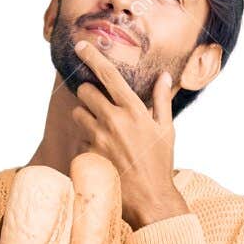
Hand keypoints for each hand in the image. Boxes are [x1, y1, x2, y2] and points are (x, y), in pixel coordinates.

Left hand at [71, 38, 190, 229]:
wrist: (149, 198)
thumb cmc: (160, 163)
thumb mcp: (166, 130)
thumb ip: (161, 100)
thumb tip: (164, 76)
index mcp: (133, 109)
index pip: (107, 74)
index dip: (92, 56)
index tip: (80, 45)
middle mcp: (113, 120)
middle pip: (85, 91)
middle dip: (89, 94)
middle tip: (100, 105)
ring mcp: (98, 138)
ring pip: (78, 114)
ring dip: (86, 118)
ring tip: (103, 132)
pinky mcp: (88, 155)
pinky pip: (81, 140)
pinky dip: (88, 143)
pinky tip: (103, 155)